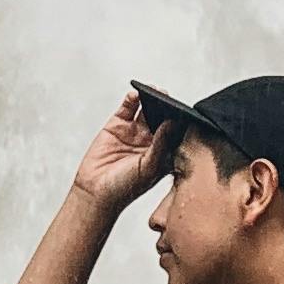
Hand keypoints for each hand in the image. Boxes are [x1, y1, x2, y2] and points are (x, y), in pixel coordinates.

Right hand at [73, 89, 171, 215]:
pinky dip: (132, 98)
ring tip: (156, 91)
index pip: (177, 132)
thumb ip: (161, 145)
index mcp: (164, 152)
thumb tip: (172, 122)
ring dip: (152, 97)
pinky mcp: (118, 124)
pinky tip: (136, 94)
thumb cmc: (125, 187)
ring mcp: (135, 131)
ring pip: (147, 108)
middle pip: (164, 117)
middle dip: (168, 106)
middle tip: (172, 98)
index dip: (182, 121)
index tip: (188, 112)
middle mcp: (151, 140)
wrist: (95, 192)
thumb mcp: (148, 168)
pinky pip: (128, 107)